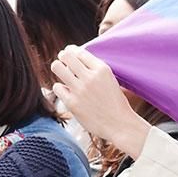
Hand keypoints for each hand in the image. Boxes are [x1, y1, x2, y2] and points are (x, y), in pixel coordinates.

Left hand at [51, 45, 151, 159]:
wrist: (120, 125)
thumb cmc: (116, 104)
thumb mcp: (111, 80)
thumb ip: (96, 70)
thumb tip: (77, 59)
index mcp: (102, 70)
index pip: (80, 52)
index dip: (72, 51)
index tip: (70, 53)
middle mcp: (90, 77)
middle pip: (66, 56)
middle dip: (63, 56)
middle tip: (63, 61)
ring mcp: (80, 90)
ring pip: (57, 67)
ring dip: (58, 68)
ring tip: (62, 73)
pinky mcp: (72, 103)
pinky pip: (57, 87)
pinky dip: (60, 88)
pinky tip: (66, 91)